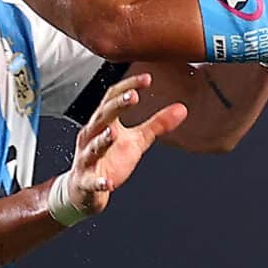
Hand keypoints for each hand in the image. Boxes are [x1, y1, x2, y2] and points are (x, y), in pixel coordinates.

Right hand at [59, 72, 186, 218]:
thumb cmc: (110, 159)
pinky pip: (91, 182)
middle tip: (134, 96)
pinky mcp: (86, 181)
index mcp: (103, 122)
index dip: (128, 86)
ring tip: (113, 133)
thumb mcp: (136, 140)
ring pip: (93, 147)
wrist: (85, 189)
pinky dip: (98, 182)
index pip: (112, 98)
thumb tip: (182, 109)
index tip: (147, 78)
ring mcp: (87, 159)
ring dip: (103, 140)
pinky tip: (107, 183)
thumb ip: (157, 125)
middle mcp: (92, 136)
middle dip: (117, 106)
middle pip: (102, 117)